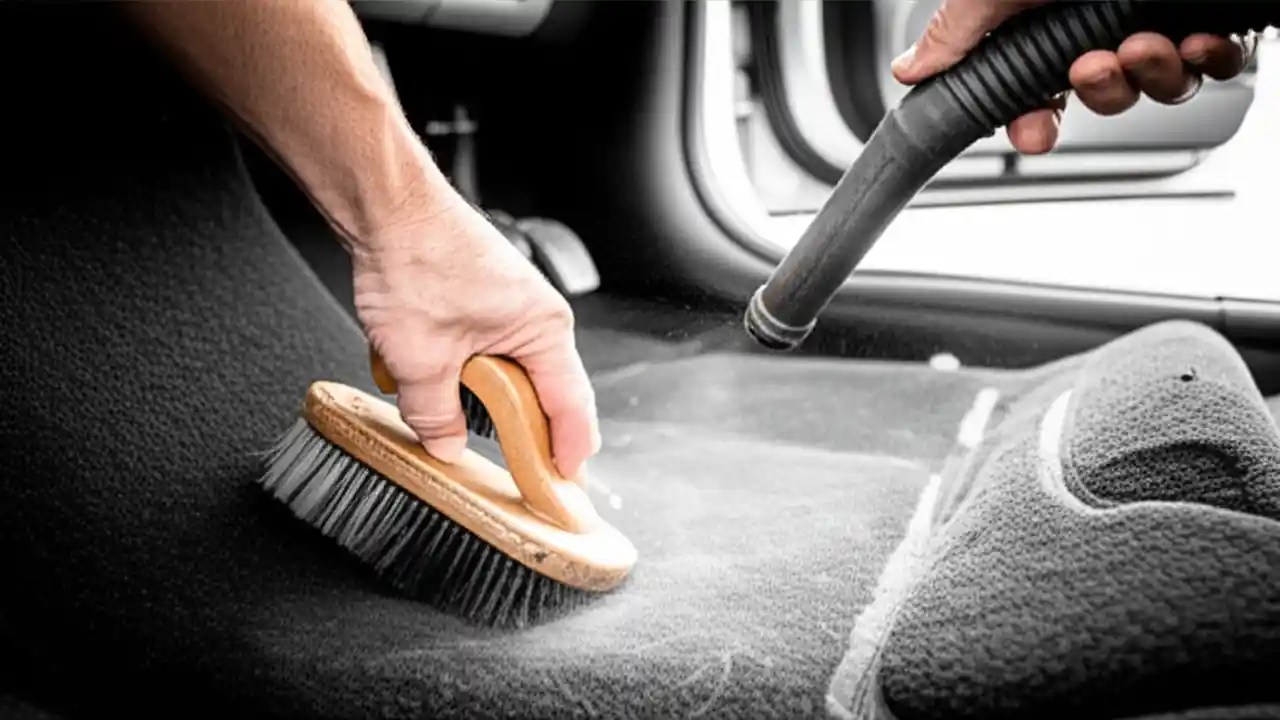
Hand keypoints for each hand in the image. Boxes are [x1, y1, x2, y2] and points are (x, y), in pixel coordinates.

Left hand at [351, 189, 599, 479]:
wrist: (385, 204)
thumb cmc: (417, 257)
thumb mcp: (421, 360)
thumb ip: (435, 414)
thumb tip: (445, 445)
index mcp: (544, 331)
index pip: (571, 407)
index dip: (566, 452)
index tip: (561, 486)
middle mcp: (537, 317)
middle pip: (538, 394)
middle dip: (510, 426)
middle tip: (504, 466)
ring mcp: (510, 306)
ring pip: (501, 373)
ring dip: (468, 392)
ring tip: (434, 397)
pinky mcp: (481, 299)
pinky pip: (477, 351)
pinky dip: (449, 367)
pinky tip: (413, 366)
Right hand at [891, 0, 1254, 153]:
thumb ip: (955, 30)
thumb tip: (908, 69)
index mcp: (1050, 27)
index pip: (1040, 96)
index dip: (1034, 124)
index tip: (1032, 134)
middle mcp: (1104, 27)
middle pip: (1104, 96)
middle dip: (1099, 92)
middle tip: (1088, 68)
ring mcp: (1156, 22)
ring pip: (1158, 84)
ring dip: (1149, 75)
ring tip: (1139, 45)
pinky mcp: (1202, 16)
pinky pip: (1216, 59)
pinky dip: (1207, 58)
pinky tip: (1191, 41)